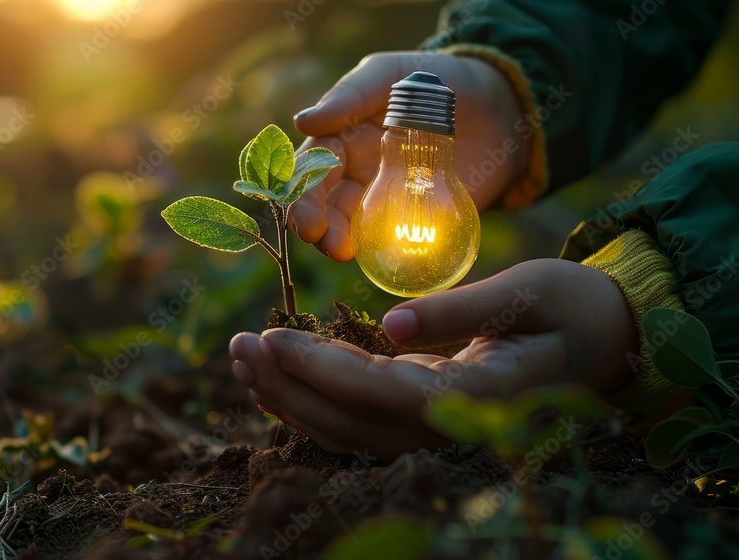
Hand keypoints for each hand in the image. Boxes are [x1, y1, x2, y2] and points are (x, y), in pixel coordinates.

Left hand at [229, 259, 636, 458]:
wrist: (605, 341)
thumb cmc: (572, 307)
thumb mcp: (526, 291)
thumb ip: (457, 311)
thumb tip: (388, 327)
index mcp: (478, 394)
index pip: (383, 393)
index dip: (321, 371)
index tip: (271, 338)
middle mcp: (451, 423)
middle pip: (353, 422)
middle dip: (289, 387)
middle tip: (236, 348)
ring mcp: (435, 426)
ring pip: (349, 430)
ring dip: (290, 398)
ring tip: (240, 360)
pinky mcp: (424, 414)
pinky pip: (358, 420)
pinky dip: (313, 399)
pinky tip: (275, 375)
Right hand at [289, 52, 528, 260]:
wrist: (500, 109)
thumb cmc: (438, 84)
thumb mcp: (392, 75)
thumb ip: (352, 95)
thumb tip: (302, 122)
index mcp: (340, 139)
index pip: (310, 168)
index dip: (302, 192)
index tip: (306, 214)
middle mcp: (354, 173)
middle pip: (322, 204)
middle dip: (314, 223)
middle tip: (320, 238)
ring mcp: (383, 199)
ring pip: (348, 226)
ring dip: (338, 241)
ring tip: (343, 252)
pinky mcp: (414, 218)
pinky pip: (390, 239)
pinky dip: (380, 251)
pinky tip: (382, 257)